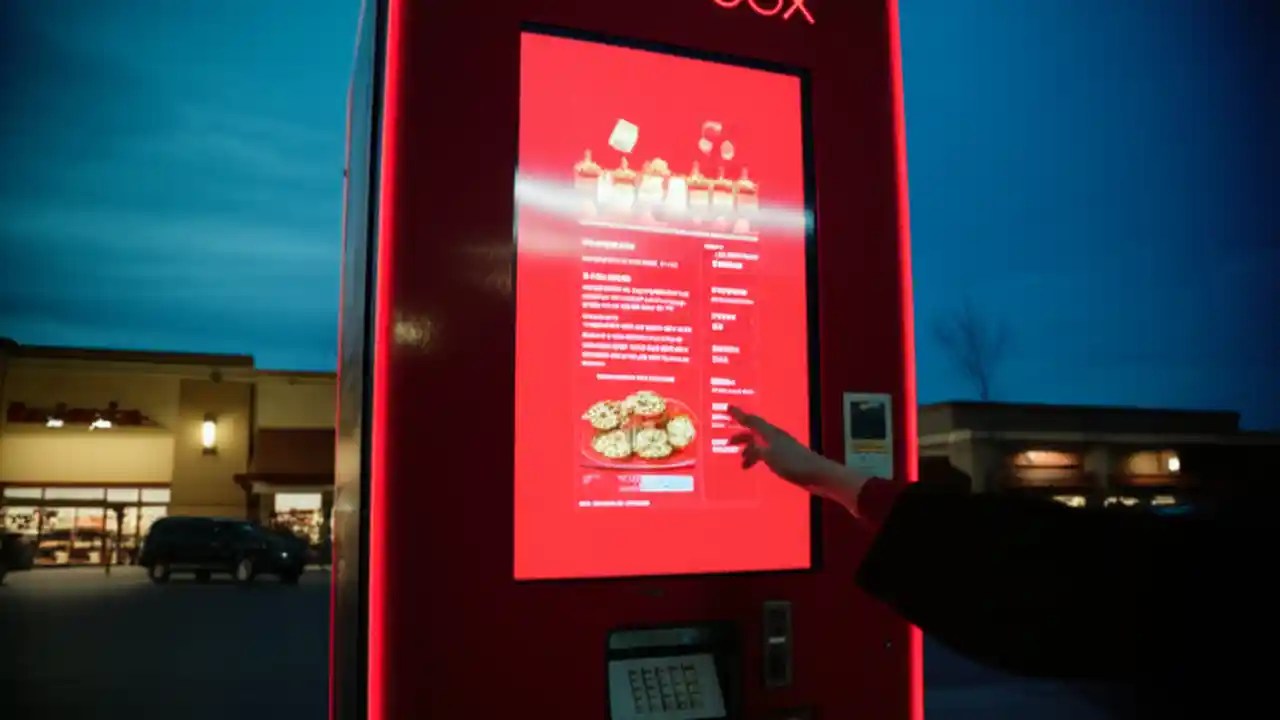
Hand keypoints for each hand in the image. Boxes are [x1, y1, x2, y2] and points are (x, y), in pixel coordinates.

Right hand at [728, 406, 865, 512]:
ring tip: (741, 463)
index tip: (727, 409)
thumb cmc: (793, 463)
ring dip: (749, 452)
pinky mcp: (786, 459)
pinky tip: (757, 467)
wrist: (817, 474)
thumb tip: (746, 450)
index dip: (739, 415)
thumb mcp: (770, 457)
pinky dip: (758, 459)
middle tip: (729, 443)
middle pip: (755, 433)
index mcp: (771, 433)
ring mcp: (781, 448)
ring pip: (760, 446)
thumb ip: (756, 451)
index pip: (751, 421)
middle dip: (741, 437)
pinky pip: (766, 455)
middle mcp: (775, 438)